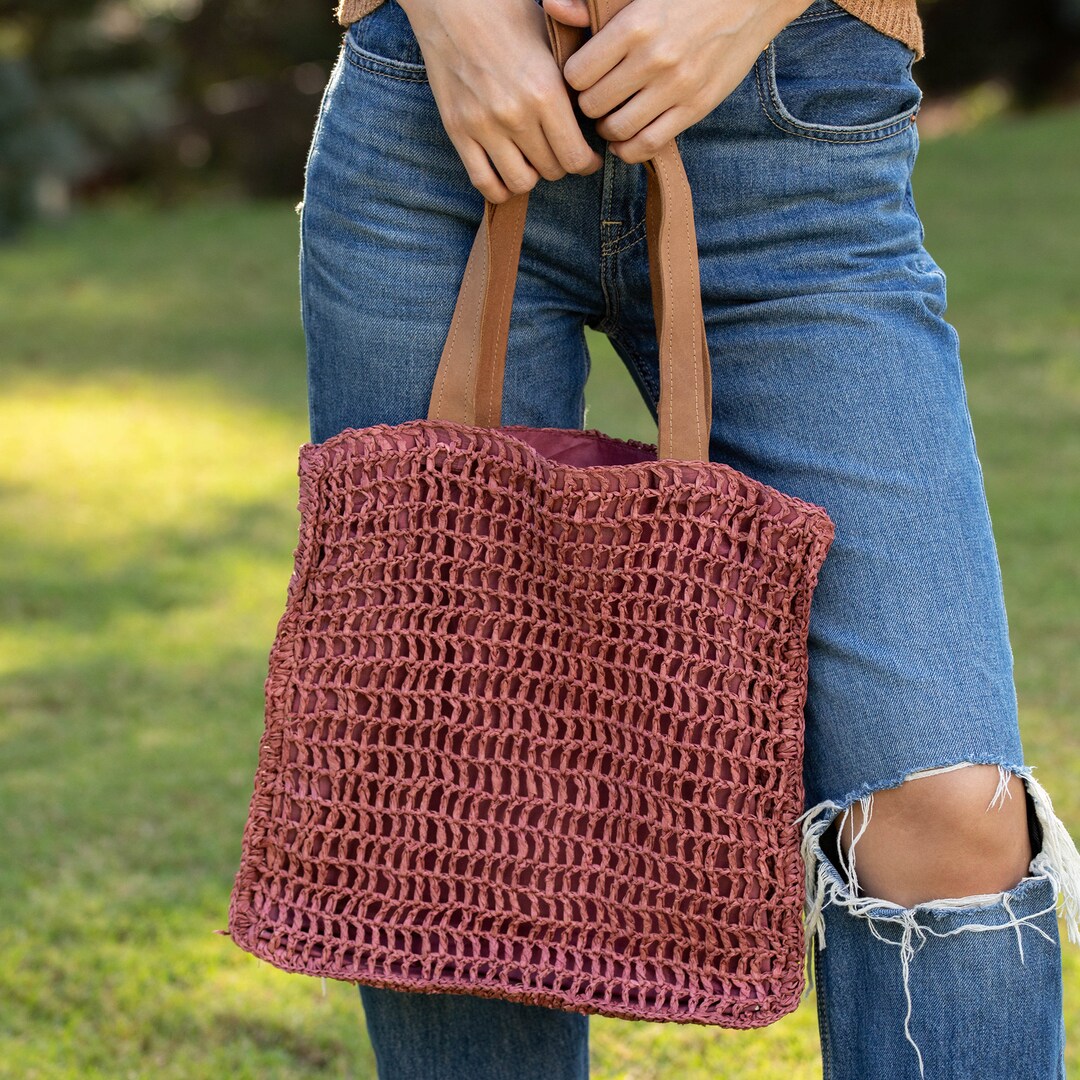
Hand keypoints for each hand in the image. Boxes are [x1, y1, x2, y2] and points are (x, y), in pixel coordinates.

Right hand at [397, 0, 602, 202]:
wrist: (451, 1)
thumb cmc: (508, 13)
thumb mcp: (554, 34)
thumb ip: (581, 71)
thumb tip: (602, 104)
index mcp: (545, 91)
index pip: (576, 157)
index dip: (587, 163)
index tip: (588, 158)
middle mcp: (515, 115)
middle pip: (551, 171)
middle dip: (561, 164)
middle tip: (560, 150)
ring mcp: (483, 126)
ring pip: (521, 182)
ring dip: (532, 176)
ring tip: (534, 160)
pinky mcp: (458, 130)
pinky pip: (484, 182)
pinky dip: (500, 187)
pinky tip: (509, 173)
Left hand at [544, 0, 814, 162]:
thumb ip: (591, 0)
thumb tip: (555, 11)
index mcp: (635, 24)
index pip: (576, 74)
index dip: (574, 77)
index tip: (584, 73)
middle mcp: (654, 58)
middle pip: (592, 104)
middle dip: (588, 104)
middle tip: (595, 97)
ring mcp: (677, 87)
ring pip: (616, 129)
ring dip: (607, 128)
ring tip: (611, 116)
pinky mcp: (696, 107)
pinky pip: (648, 144)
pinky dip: (629, 147)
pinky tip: (628, 136)